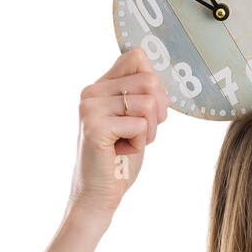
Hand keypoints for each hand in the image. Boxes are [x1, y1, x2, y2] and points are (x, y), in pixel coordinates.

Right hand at [67, 47, 169, 219]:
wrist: (99, 195)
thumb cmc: (120, 160)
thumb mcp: (135, 120)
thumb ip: (143, 95)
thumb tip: (160, 77)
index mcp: (101, 85)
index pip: (137, 57)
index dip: (156, 86)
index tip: (149, 112)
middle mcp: (92, 91)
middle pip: (149, 80)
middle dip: (158, 113)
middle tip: (141, 134)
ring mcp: (91, 107)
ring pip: (148, 104)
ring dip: (149, 131)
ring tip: (130, 143)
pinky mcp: (95, 127)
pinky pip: (141, 125)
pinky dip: (140, 144)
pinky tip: (121, 152)